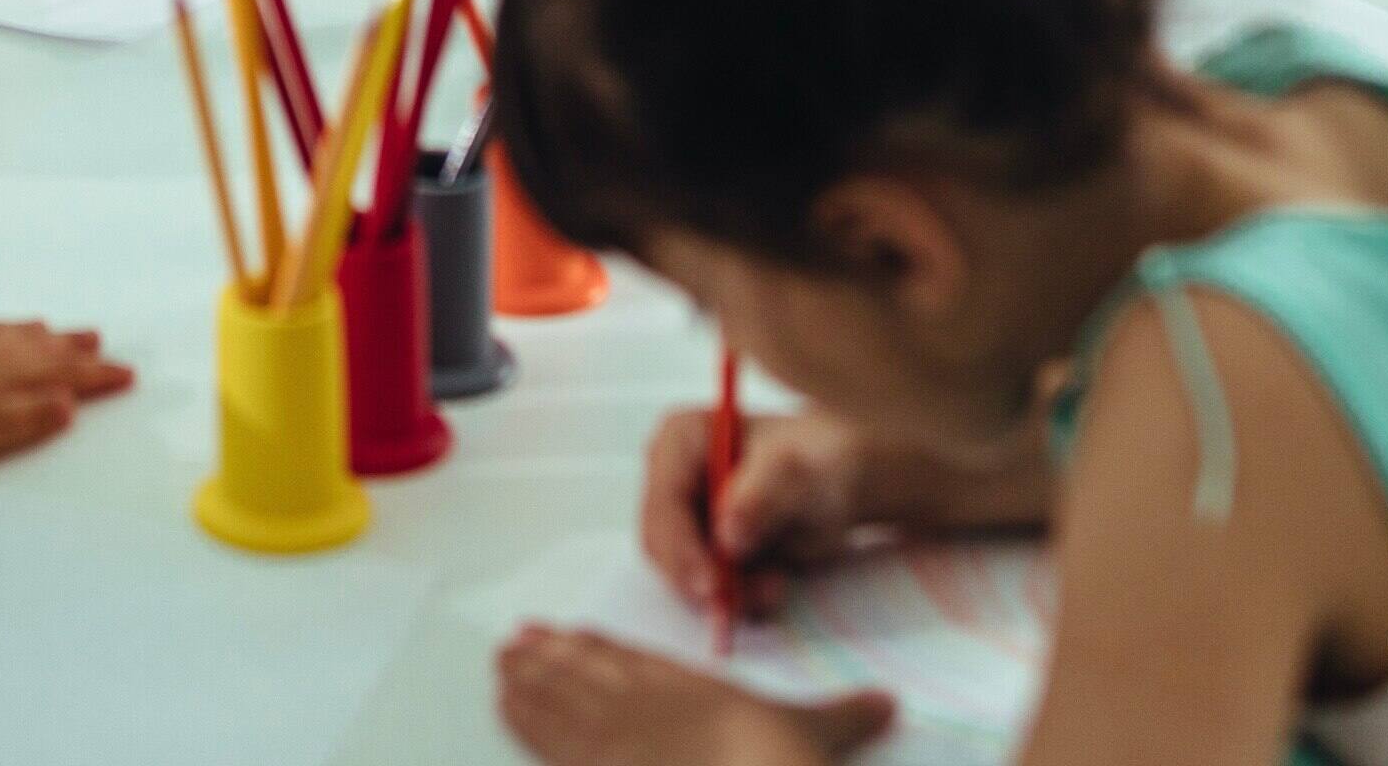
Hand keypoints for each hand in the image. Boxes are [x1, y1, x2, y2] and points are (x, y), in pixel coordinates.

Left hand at [0, 319, 133, 468]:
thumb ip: (32, 416)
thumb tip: (69, 404)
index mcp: (12, 377)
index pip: (66, 374)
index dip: (98, 375)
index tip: (125, 373)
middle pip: (41, 348)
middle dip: (73, 346)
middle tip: (98, 340)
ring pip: (4, 336)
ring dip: (31, 333)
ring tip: (48, 327)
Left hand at [496, 626, 894, 765]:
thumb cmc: (772, 757)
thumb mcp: (814, 734)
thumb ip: (844, 716)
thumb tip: (888, 703)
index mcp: (687, 687)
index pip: (634, 660)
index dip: (598, 649)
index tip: (570, 635)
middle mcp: (643, 702)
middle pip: (585, 672)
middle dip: (548, 658)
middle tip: (514, 643)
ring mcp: (612, 734)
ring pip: (558, 696)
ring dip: (526, 680)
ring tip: (500, 666)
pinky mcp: (592, 765)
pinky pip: (547, 736)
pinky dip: (522, 718)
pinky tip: (504, 704)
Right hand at [641, 404, 869, 621]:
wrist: (841, 484)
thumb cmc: (822, 461)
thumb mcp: (805, 472)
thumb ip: (767, 495)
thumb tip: (728, 536)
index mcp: (683, 438)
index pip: (664, 498)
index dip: (680, 546)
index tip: (712, 585)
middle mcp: (673, 476)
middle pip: (662, 542)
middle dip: (702, 578)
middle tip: (745, 602)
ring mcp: (683, 515)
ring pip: (680, 571)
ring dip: (725, 591)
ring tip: (776, 586)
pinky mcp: (698, 549)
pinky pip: (702, 587)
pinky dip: (735, 597)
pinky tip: (771, 585)